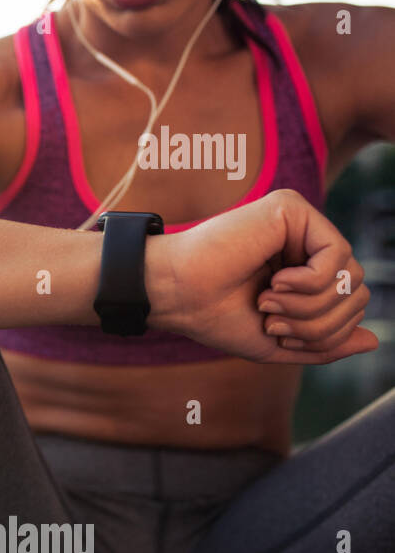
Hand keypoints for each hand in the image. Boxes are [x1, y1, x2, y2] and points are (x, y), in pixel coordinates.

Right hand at [146, 189, 378, 363]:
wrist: (177, 296)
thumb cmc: (215, 316)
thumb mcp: (279, 342)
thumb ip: (325, 343)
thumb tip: (376, 341)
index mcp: (302, 269)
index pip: (349, 301)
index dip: (326, 331)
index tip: (277, 334)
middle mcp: (305, 241)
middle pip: (356, 289)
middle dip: (320, 322)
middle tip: (272, 321)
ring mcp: (300, 222)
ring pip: (350, 274)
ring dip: (311, 305)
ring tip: (268, 302)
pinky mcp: (291, 208)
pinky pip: (336, 253)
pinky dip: (311, 281)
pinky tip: (275, 282)